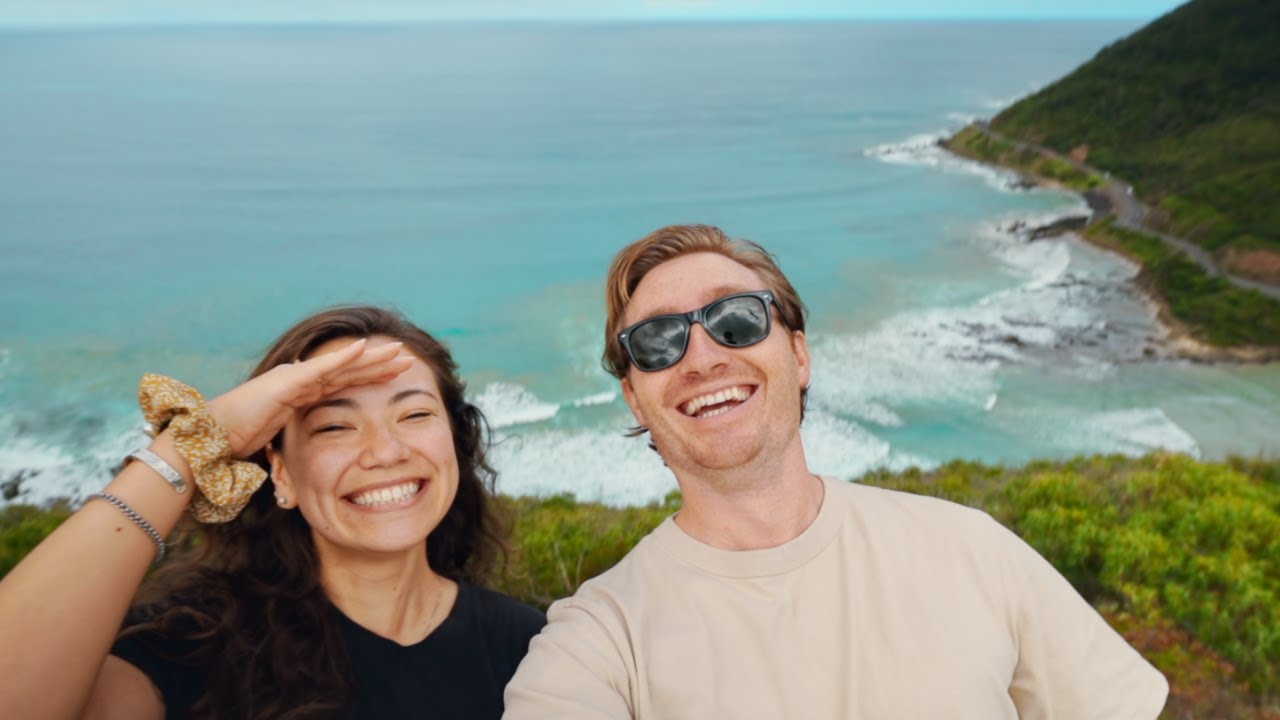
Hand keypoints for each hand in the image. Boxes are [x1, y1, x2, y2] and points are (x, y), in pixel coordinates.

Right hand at [204, 339, 413, 457]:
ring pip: (342, 365)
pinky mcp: (286, 382)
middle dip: (379, 364)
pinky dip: (344, 358)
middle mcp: (300, 381)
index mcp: (301, 394)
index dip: (370, 377)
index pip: (343, 383)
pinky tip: (365, 348)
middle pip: (349, 370)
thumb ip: (294, 434)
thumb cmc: (236, 441)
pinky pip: (321, 368)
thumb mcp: (277, 439)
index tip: (396, 375)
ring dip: (372, 357)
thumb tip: (310, 446)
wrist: (210, 438)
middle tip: (408, 357)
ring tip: (398, 350)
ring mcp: (294, 378)